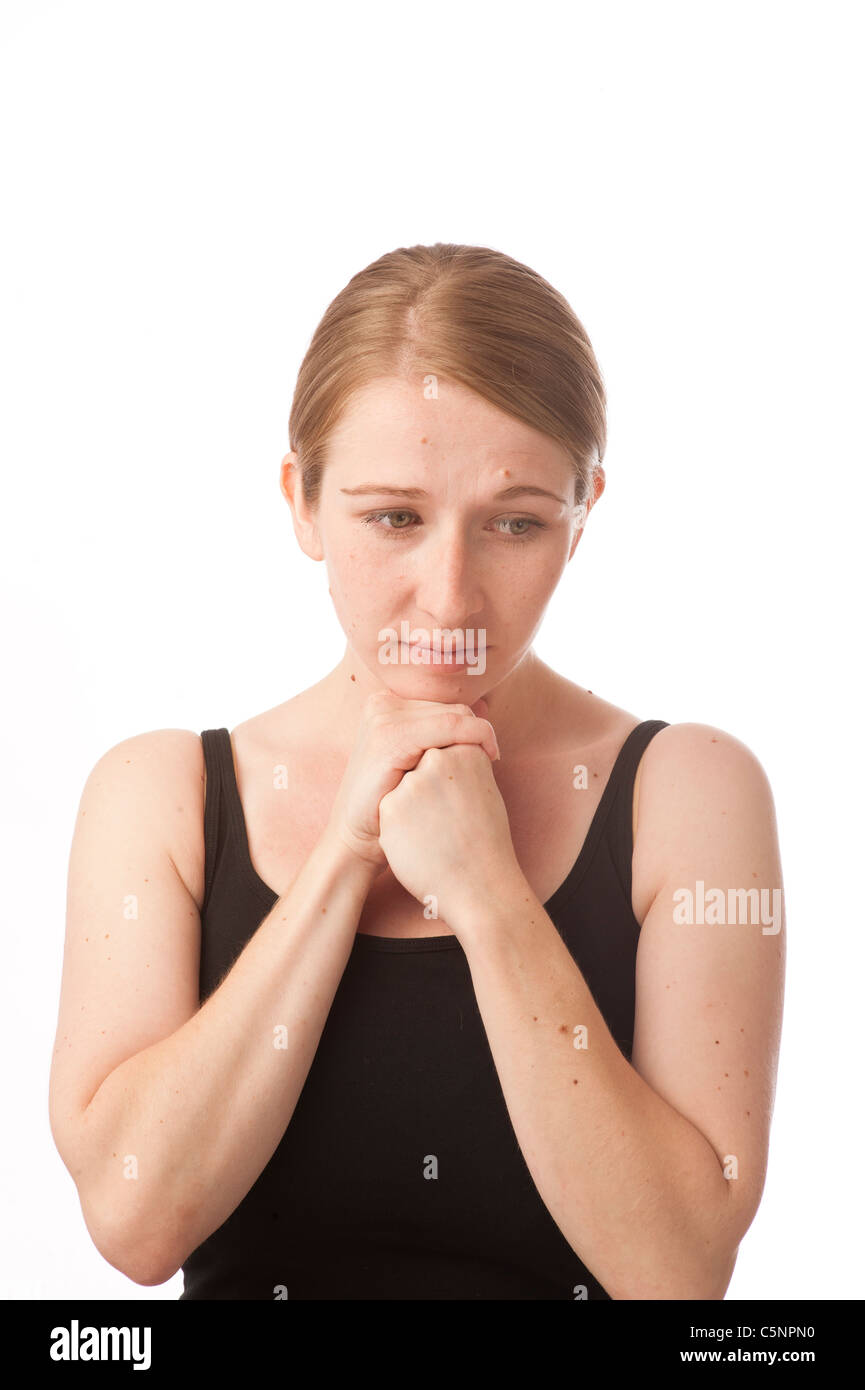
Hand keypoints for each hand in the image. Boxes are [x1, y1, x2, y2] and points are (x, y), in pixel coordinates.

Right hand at [325, 688, 499, 871]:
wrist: (359, 838)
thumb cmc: (395, 805)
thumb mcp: (419, 762)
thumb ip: (444, 733)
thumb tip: (487, 706)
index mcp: (387, 705)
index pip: (447, 706)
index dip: (474, 729)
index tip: (489, 755)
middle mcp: (382, 704)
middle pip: (453, 708)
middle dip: (476, 735)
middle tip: (488, 764)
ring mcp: (383, 718)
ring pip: (455, 716)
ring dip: (477, 740)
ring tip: (484, 770)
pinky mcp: (390, 736)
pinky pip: (450, 726)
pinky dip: (474, 739)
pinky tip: (486, 761)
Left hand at [377, 741, 524, 933]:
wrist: (478, 887)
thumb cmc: (485, 840)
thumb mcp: (484, 790)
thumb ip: (462, 761)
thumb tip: (446, 748)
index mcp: (468, 752)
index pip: (445, 749)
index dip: (448, 777)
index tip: (458, 799)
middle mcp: (439, 759)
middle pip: (421, 765)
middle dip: (429, 787)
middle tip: (449, 818)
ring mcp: (413, 782)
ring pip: (404, 786)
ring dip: (415, 806)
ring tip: (438, 831)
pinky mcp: (392, 806)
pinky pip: (393, 809)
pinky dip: (403, 825)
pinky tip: (422, 842)